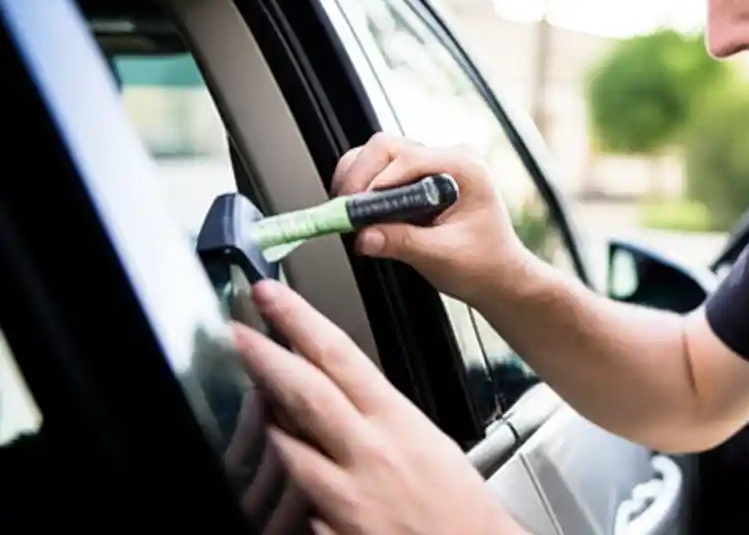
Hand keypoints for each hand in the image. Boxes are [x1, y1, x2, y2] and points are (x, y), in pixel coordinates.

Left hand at [232, 279, 526, 534]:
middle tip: (232, 329)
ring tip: (253, 405)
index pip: (339, 354)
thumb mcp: (427, 441)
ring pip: (286, 447)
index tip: (270, 294)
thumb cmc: (459, 504)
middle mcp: (367, 452)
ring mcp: (345, 495)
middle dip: (261, 355)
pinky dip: (288, 487)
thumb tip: (338, 391)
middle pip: (302, 391)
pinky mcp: (332, 531)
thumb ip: (379, 415)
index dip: (298, 319)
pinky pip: (296, 502)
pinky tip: (277, 482)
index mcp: (396, 420)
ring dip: (266, 425)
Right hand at [331, 132, 541, 306]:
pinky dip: (365, 190)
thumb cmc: (484, 265)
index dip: (374, 182)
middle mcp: (448, 159)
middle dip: (359, 179)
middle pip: (386, 148)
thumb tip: (363, 236)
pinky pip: (383, 172)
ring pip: (379, 156)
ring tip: (351, 216)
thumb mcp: (443, 257)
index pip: (406, 157)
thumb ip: (402, 243)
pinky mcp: (420, 179)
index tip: (353, 210)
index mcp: (464, 168)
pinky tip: (362, 215)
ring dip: (358, 183)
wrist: (498, 277)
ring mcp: (434, 166)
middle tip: (345, 214)